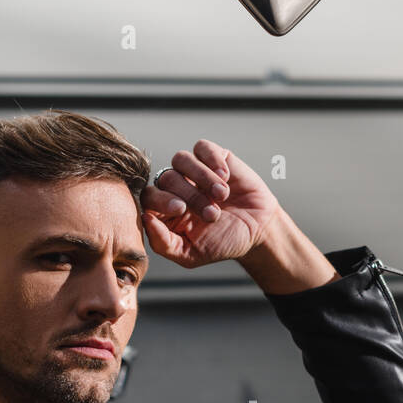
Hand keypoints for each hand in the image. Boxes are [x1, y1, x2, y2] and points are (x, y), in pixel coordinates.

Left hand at [141, 139, 280, 268]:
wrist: (258, 231)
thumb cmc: (223, 243)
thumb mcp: (192, 255)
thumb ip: (164, 243)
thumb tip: (144, 218)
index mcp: (166, 210)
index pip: (149, 196)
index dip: (160, 199)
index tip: (180, 209)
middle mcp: (177, 187)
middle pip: (166, 178)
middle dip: (190, 196)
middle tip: (212, 214)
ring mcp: (194, 170)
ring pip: (181, 159)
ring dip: (202, 178)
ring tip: (221, 196)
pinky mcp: (214, 157)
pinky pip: (202, 147)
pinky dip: (212, 160)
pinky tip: (225, 177)